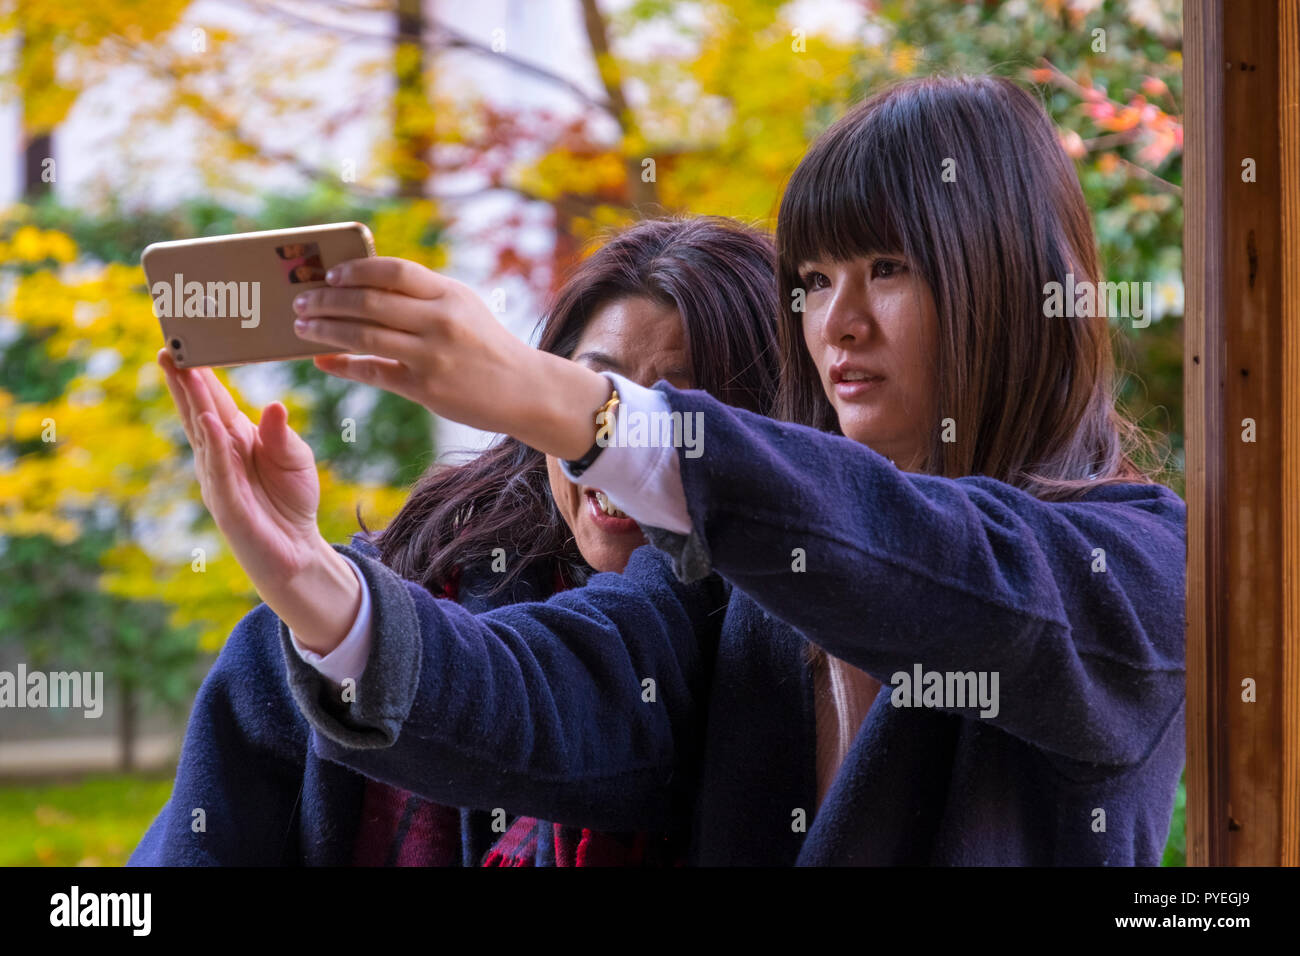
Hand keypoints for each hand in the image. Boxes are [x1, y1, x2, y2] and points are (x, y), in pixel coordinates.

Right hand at [157, 350, 359, 651]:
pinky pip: (219, 472)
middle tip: (168, 349)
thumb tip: (273, 406)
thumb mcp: (296, 457)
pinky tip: (210, 424)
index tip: (185, 344)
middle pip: (198, 412)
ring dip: (194, 405)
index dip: (199, 375)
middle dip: (183, 382)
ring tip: (186, 374)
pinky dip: (214, 447)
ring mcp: (219, 479)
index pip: (214, 401)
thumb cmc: (293, 497)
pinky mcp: (227, 506)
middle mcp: (221, 455)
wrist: (299, 548)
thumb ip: (281, 434)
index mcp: (236, 438)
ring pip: (203, 437)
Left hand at [292, 257, 609, 459]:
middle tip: (301, 301)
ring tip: (302, 327)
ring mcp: (433, 355)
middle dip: (327, 300)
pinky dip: (343, 365)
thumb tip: (361, 287)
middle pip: (370, 301)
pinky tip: (323, 361)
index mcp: (449, 293)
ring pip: (364, 336)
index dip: (356, 269)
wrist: (525, 389)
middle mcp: (441, 321)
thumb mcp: (462, 307)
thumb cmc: (485, 345)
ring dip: (325, 330)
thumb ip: (421, 295)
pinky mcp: (426, 388)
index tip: (331, 274)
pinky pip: (374, 372)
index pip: (394, 271)